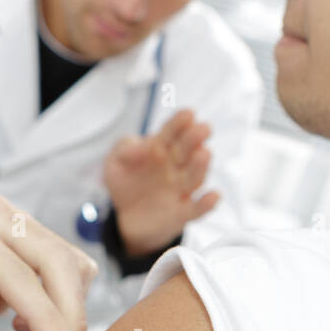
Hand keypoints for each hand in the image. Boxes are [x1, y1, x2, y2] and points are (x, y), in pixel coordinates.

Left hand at [0, 193, 93, 330]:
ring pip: (70, 262)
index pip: (16, 273)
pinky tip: (31, 316)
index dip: (46, 318)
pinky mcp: (34, 231)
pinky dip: (65, 297)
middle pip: (54, 259)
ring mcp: (15, 216)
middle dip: (68, 313)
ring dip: (68, 307)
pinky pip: (71, 264)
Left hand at [103, 109, 219, 255]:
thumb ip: (124, 149)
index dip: (179, 124)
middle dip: (194, 139)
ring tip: (204, 153)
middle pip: (186, 152)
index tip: (188, 114)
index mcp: (160, 150)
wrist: (126, 216)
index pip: (170, 133)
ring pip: (194, 177)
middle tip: (203, 128)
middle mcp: (174, 167)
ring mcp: (180, 189)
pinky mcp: (181, 213)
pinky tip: (214, 196)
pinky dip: (206, 204)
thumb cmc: (125, 182)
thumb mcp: (115, 162)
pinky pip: (196, 209)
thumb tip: (142, 146)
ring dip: (200, 167)